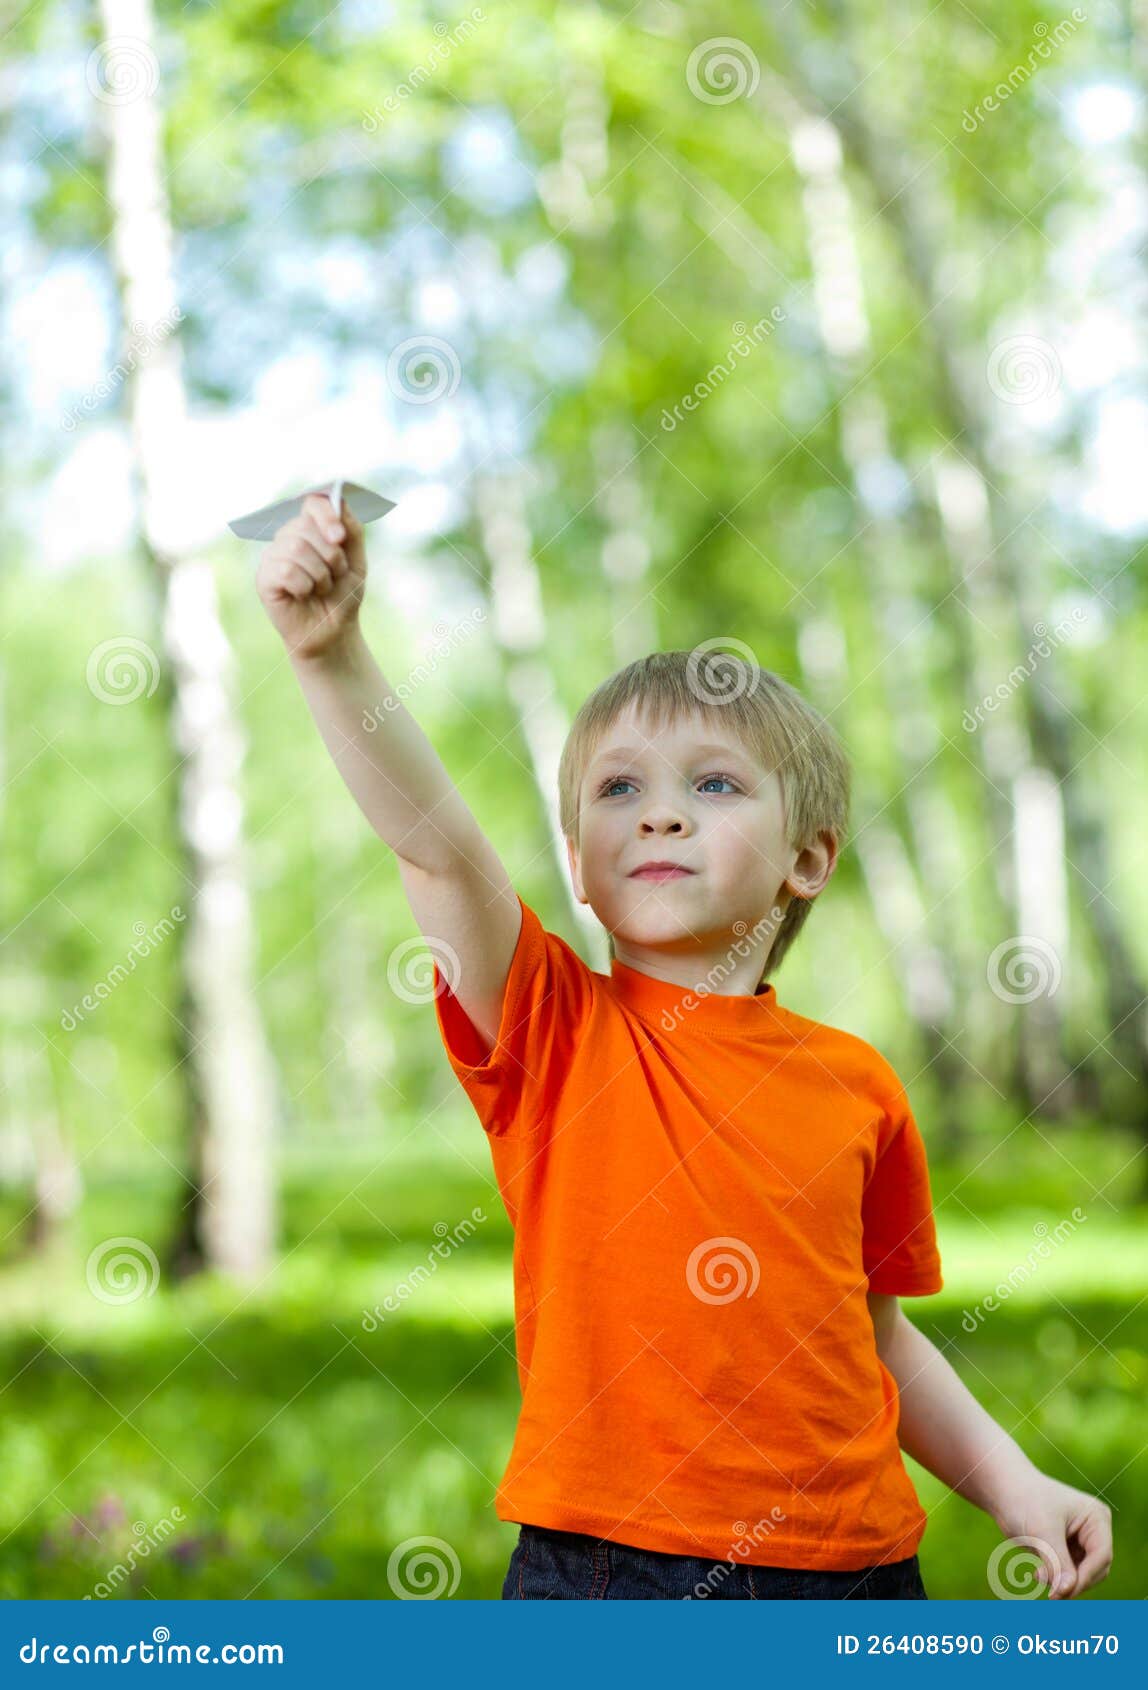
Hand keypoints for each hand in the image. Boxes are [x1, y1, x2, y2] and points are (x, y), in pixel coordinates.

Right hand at [256, 492, 367, 659]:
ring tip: (321, 588)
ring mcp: (273, 556)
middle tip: (335, 576)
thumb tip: (339, 502)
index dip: (326, 515)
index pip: (312, 503)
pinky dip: (304, 586)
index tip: (340, 537)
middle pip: (305, 526)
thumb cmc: (342, 595)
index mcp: (311, 529)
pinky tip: (304, 595)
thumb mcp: (356, 561)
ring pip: (296, 549)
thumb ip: (352, 530)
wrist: (333, 631)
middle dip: (330, 555)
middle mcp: (288, 537)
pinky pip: (286, 571)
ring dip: (320, 574)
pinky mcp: (264, 578)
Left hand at [991, 1470, 1112, 1597]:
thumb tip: (1067, 1591)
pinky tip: (1036, 1572)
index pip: (1101, 1556)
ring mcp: (1080, 1541)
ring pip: (1080, 1576)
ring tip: (1037, 1574)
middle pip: (1095, 1570)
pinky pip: (1067, 1575)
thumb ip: (1057, 1563)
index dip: (1086, 1577)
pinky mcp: (1066, 1550)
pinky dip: (1054, 1578)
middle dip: (1072, 1582)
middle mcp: (1093, 1530)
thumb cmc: (1024, 1501)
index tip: (1064, 1593)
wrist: (1001, 1490)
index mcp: (1096, 1518)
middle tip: (1051, 1595)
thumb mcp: (1042, 1532)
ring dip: (1060, 1581)